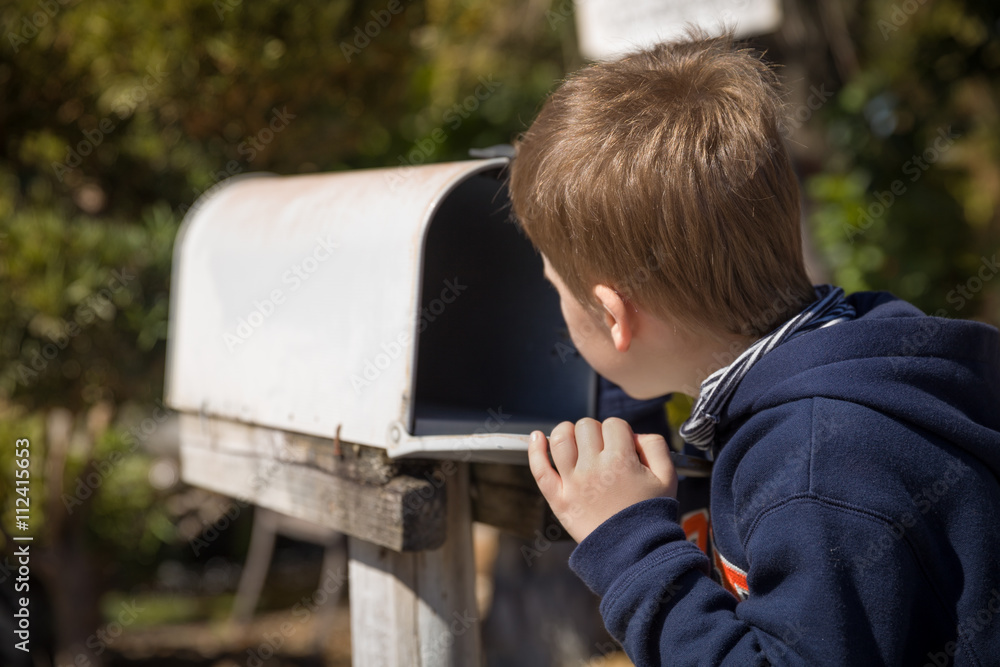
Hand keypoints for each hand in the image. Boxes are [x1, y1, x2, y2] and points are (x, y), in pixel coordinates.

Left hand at [528, 417, 677, 542]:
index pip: (614, 424)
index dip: (620, 432)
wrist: (634, 553)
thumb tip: (633, 435)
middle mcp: (594, 468)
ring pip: (560, 439)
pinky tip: (536, 437)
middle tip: (603, 450)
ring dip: (566, 433)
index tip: (623, 447)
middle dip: (595, 432)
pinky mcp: (558, 499)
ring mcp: (573, 483)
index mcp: (622, 460)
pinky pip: (539, 469)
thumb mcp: (667, 477)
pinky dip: (535, 449)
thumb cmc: (651, 515)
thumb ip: (654, 446)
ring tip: (575, 441)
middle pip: (586, 427)